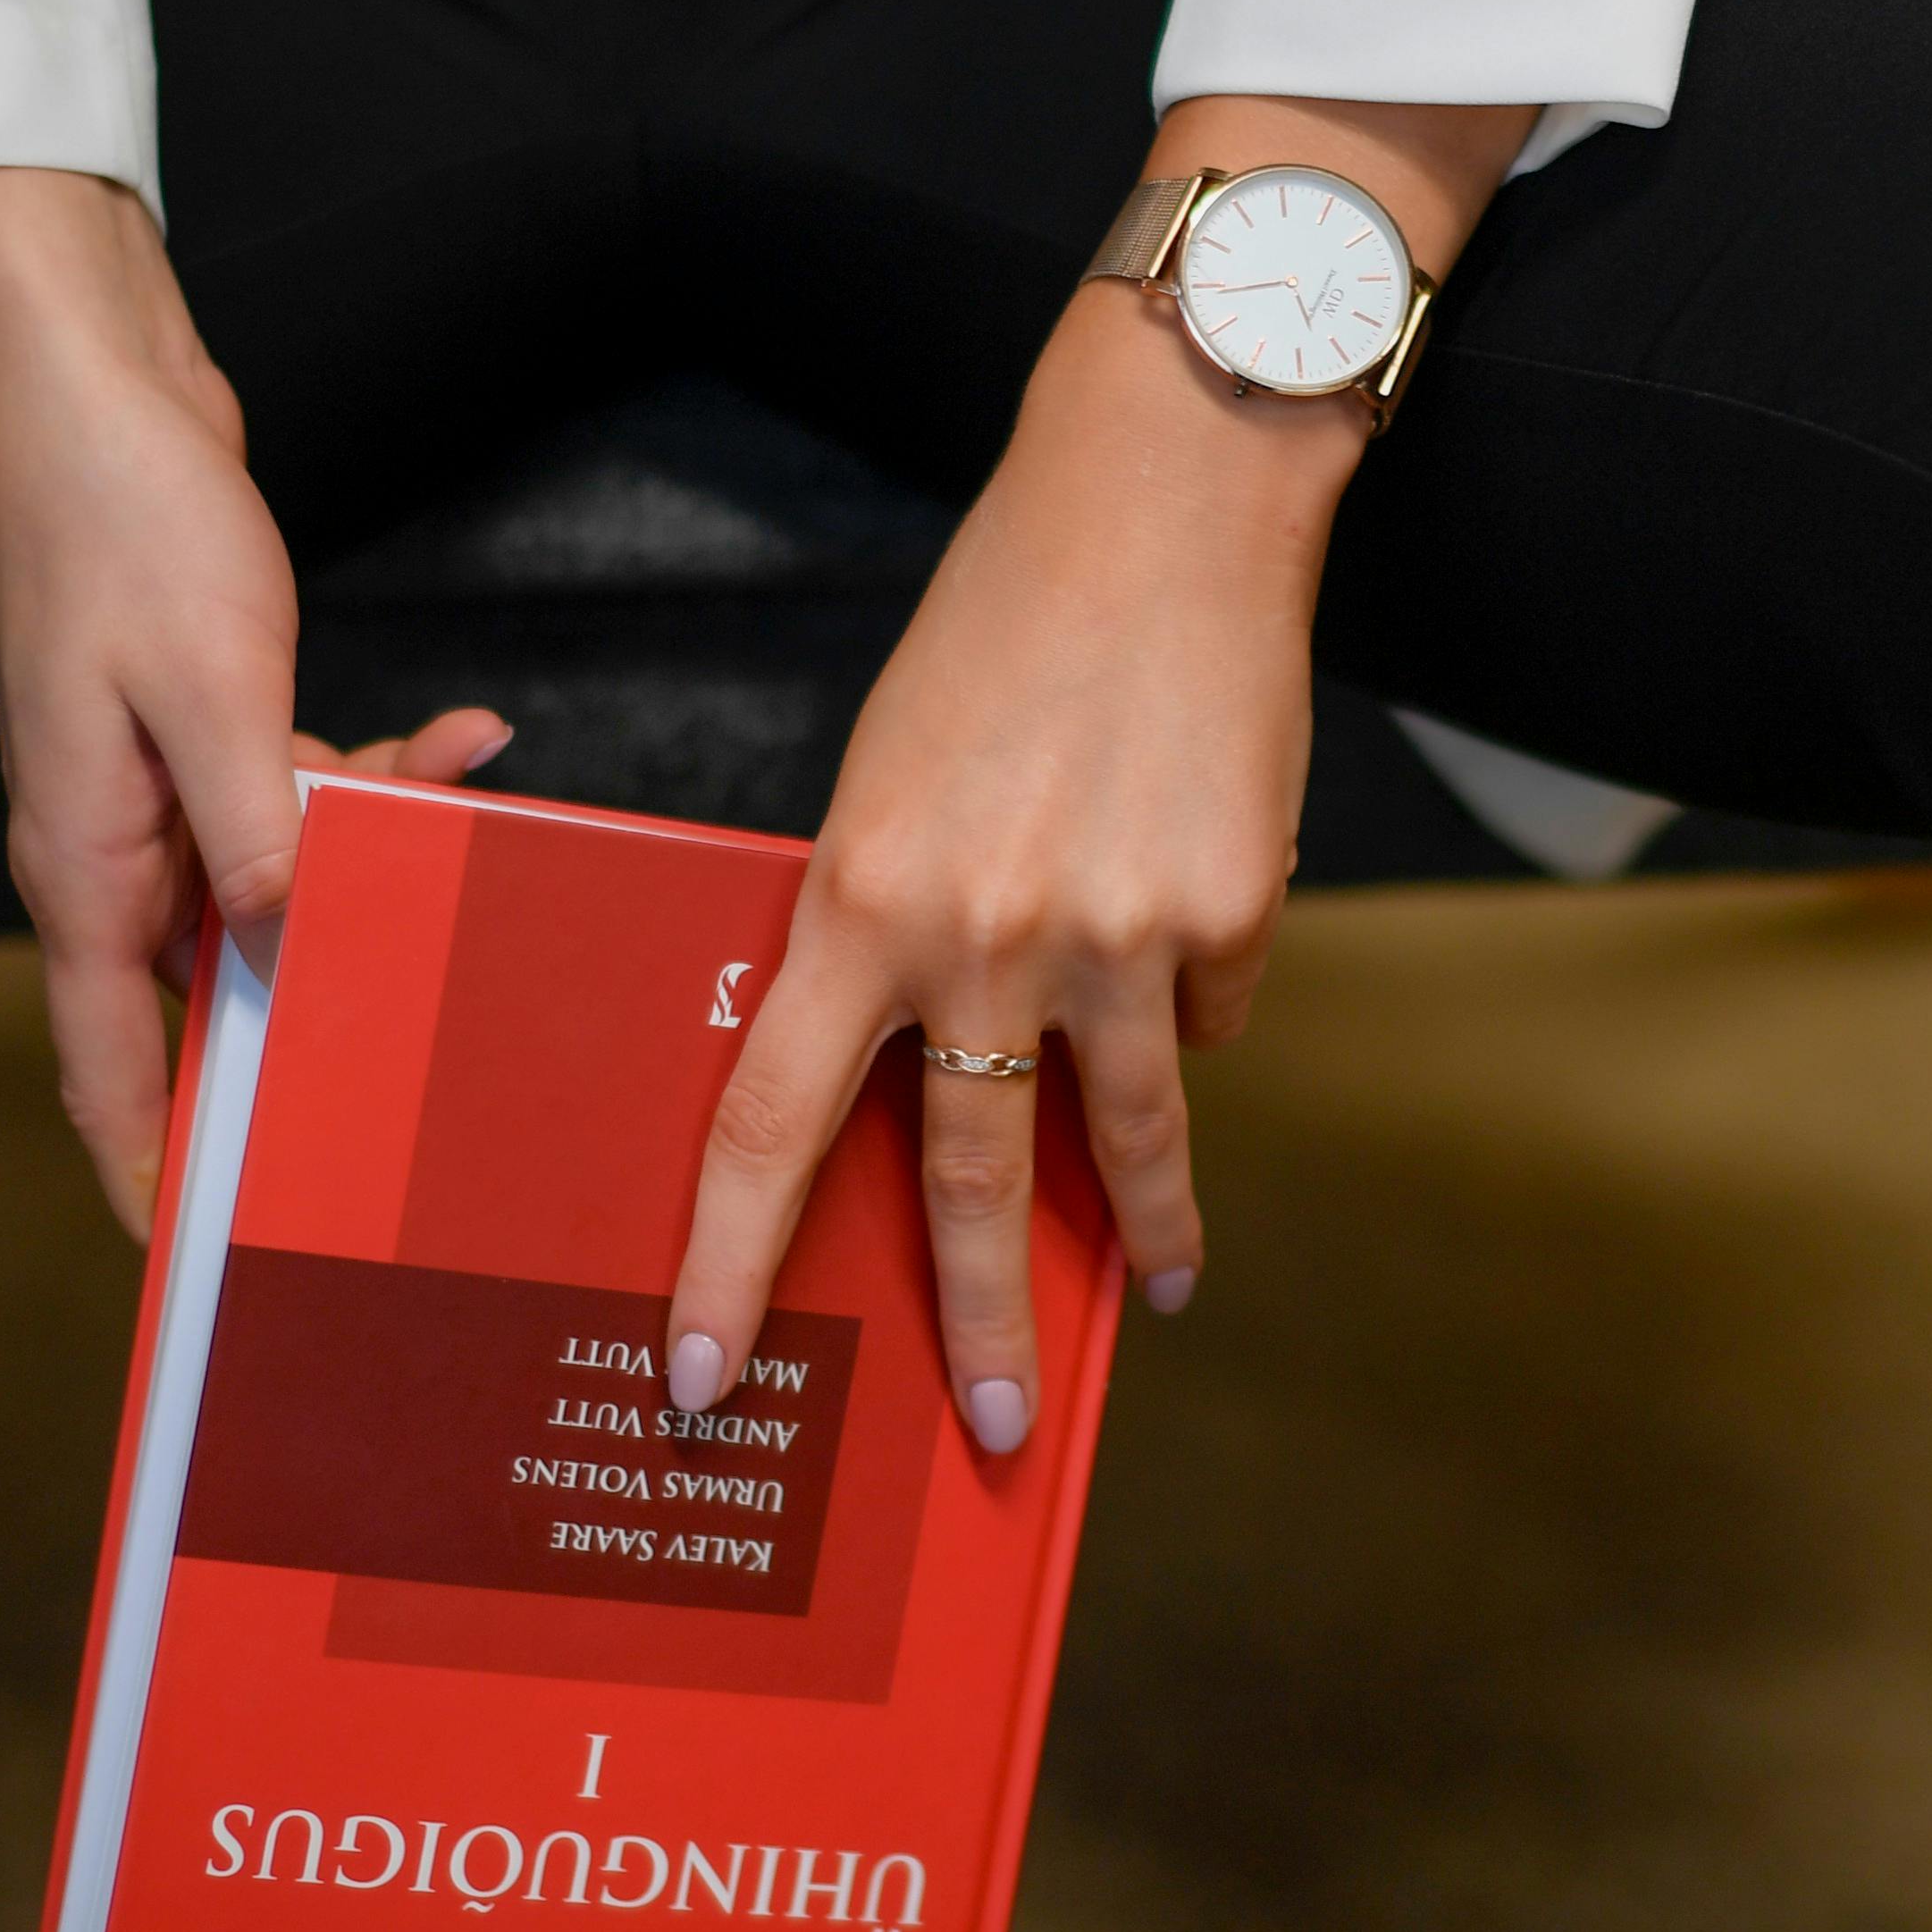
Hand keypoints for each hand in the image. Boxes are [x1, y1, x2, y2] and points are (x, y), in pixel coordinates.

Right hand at [0, 135, 507, 1241]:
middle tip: (419, 1109)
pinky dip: (387, 781)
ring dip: (382, 884)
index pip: (108, 1071)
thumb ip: (262, 828)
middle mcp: (115, 851)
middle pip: (210, 1000)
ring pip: (284, 896)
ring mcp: (161, 792)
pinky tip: (472, 741)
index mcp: (86, 870)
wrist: (92, 386)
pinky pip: (306, 796)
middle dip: (309, 1045)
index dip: (152, 1175)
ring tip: (483, 865)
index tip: (205, 1265)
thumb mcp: (209, 688)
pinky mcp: (207, 729)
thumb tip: (292, 951)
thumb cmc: (123, 528)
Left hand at [665, 93, 1532, 1449]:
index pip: (769, 1129)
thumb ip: (889, 926)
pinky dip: (1191, 999)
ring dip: (1150, 1226)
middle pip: (968, 1184)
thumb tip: (924, 1070)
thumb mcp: (889, 780)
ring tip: (1165, 1286)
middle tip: (987, 1427)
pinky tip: (1191, 926)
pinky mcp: (1230, 912)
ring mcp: (1117, 935)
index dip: (727, 1267)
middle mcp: (982, 937)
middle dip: (983, 1323)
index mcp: (860, 900)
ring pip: (1130, 1132)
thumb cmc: (1000, 630)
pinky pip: (1205, 1013)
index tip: (702, 1379)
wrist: (1163, 504)